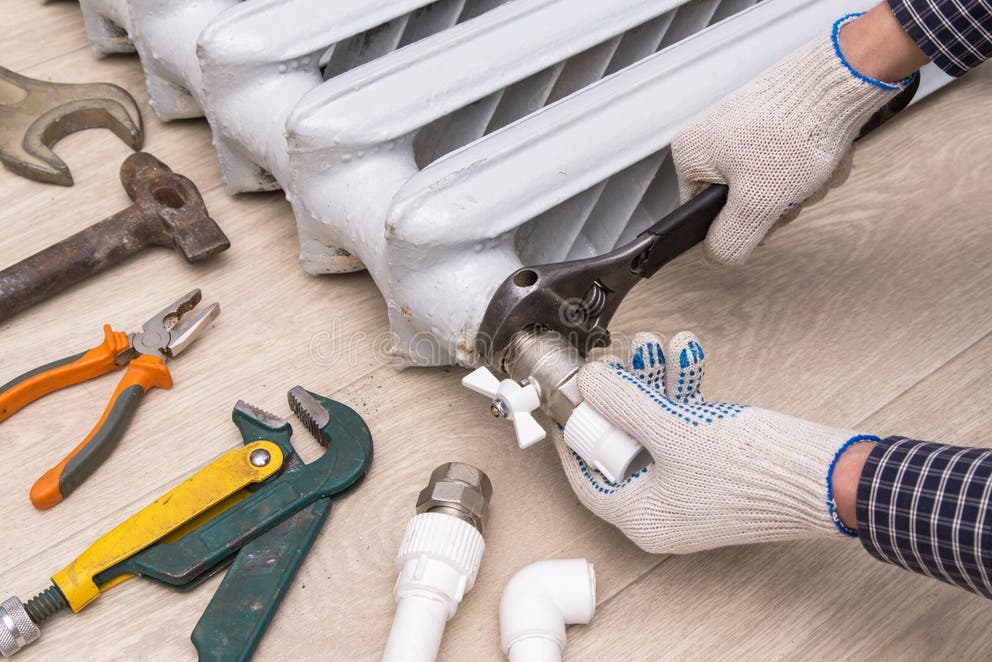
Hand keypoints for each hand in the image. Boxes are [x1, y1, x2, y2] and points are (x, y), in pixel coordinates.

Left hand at [553, 331, 875, 553]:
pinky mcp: (715, 469)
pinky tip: (688, 353)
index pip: (584, 474)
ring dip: (656, 382)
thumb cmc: (757, 469)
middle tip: (617, 356)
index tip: (565, 395)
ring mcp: (690, 489)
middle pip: (620, 443)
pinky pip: (685, 427)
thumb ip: (623, 402)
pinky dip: (684, 392)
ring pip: (655, 428)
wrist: (832, 476)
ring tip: (658, 342)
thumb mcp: (676, 429)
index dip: (571, 430)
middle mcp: (663, 508)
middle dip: (622, 392)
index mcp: (643, 516)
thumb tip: (588, 381)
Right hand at [671, 10, 918, 264]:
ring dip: (802, 184)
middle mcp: (711, 137)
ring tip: (812, 162)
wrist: (842, 76)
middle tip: (795, 185)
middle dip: (780, 201)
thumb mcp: (757, 203)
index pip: (703, 214)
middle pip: (743, 200)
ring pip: (773, 183)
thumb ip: (731, 240)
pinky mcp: (775, 120)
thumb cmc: (794, 131)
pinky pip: (791, 162)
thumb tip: (720, 255)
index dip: (740, 223)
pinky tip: (822, 150)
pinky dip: (812, 164)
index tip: (765, 210)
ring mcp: (744, 126)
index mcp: (691, 155)